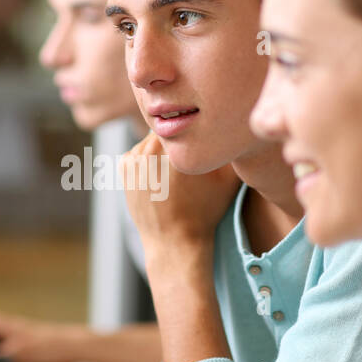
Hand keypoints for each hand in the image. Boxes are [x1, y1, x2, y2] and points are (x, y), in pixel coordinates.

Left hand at [121, 132, 239, 255]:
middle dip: (177, 136)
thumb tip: (237, 126)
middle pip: (166, 128)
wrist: (174, 242)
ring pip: (151, 138)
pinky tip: (160, 174)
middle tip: (189, 150)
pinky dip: (147, 157)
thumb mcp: (228, 180)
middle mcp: (149, 150)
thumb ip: (232, 149)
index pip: (183, 118)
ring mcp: (133, 159)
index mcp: (174, 149)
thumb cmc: (205, 212)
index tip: (201, 133)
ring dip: (162, 146)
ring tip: (175, 166)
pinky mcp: (124, 169)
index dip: (193, 124)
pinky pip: (138, 151)